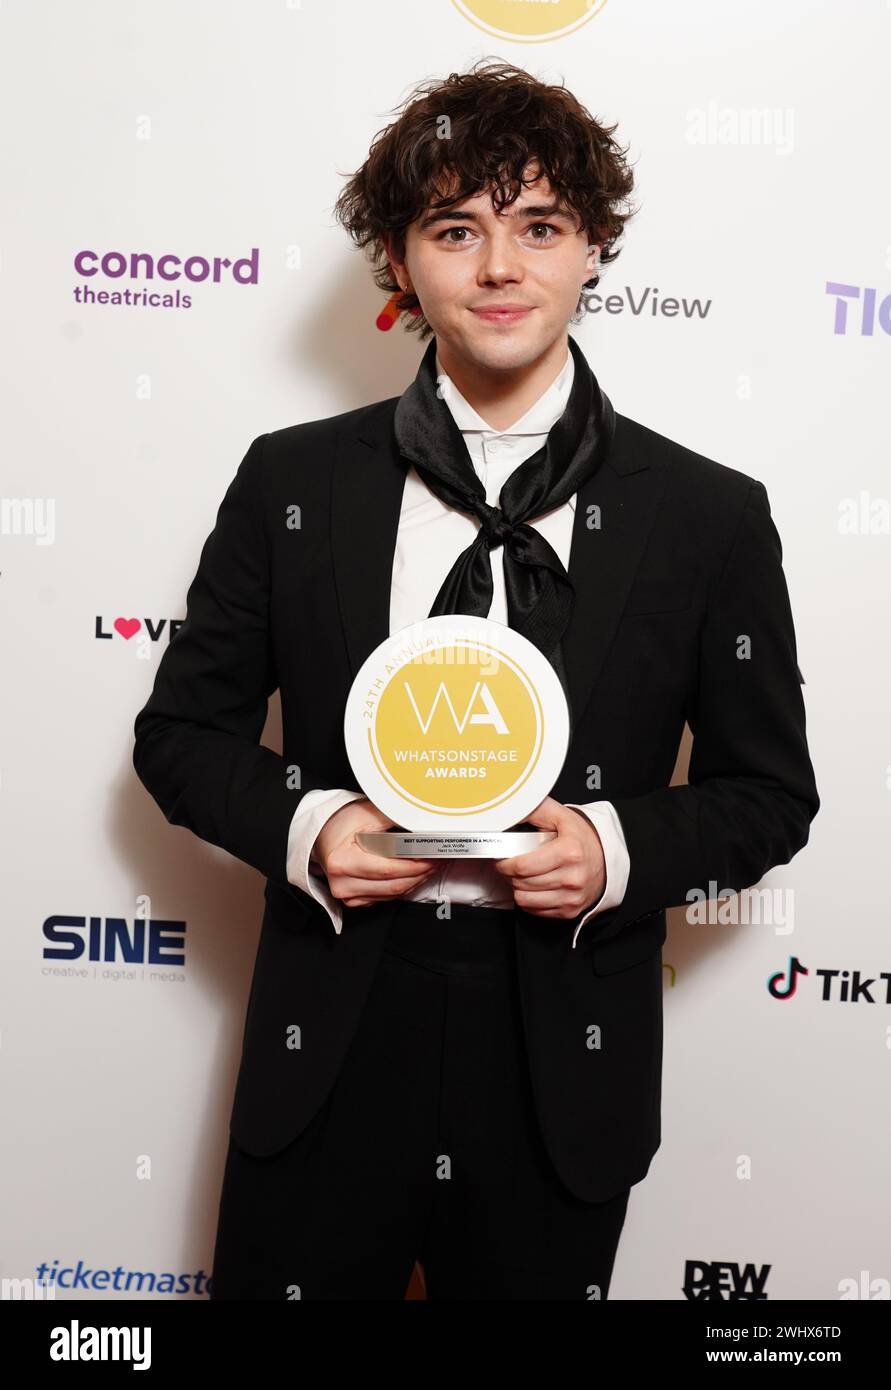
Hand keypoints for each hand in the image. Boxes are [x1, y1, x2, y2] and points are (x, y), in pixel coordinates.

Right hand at [312, 797, 437, 908]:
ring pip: (393, 893)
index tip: (434, 855)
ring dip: (416, 880)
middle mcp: (342, 882)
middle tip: (439, 859)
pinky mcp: (353, 900)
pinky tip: (414, 874)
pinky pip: (386, 897)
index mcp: (343, 861)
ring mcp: (347, 894)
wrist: (322, 833)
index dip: (417, 864)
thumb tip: (424, 823)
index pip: (390, 869)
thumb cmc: (341, 822)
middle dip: (421, 872)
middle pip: (394, 884)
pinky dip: (403, 886)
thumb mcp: (368, 814)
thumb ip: (396, 817)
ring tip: (431, 865)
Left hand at [493, 796, 605, 918]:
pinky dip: (529, 899)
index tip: (501, 859)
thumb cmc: (580, 837)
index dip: (505, 863)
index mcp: (569, 852)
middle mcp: (572, 877)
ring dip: (517, 888)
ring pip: (524, 900)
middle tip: (509, 865)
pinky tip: (533, 886)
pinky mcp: (569, 910)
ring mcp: (572, 897)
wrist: (605, 858)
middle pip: (521, 883)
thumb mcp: (559, 815)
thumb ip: (534, 809)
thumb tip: (510, 810)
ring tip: (521, 876)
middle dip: (508, 874)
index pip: (523, 866)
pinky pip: (534, 910)